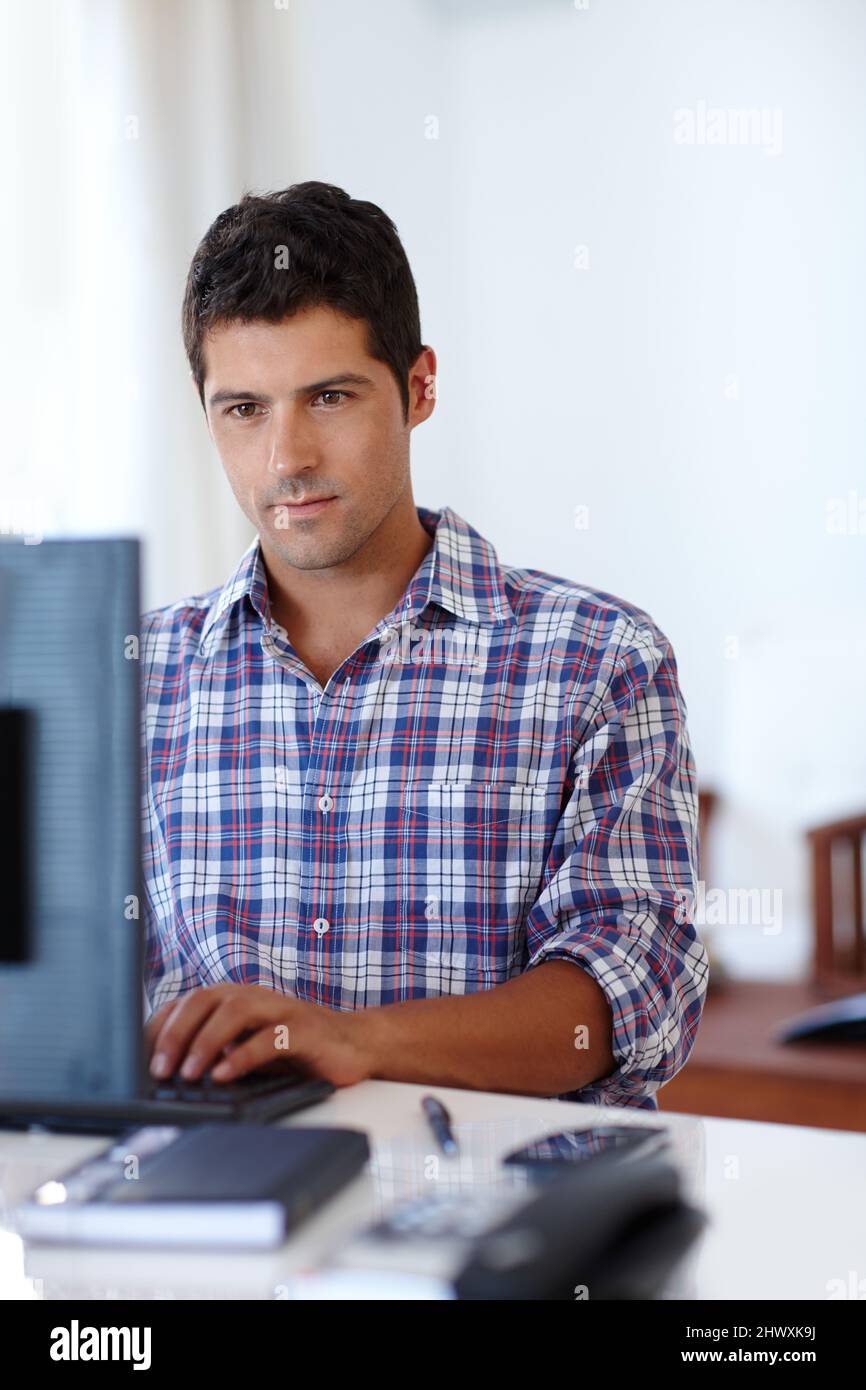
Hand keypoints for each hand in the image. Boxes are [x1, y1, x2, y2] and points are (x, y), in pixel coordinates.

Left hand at [144, 984, 369, 1088]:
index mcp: (233, 998)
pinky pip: (270, 1038)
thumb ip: (214, 1052)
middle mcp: (253, 996)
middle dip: (176, 1034)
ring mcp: (280, 1009)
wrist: (352, 1044)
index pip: (186, 1003)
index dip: (161, 1028)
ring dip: (206, 1042)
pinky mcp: (305, 1029)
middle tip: (158, 1068)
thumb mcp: (246, 1048)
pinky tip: (226, 1074)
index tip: (140, 1058)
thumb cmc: (292, 1049)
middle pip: (205, 1000)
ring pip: (235, 1011)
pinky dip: (244, 1055)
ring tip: (189, 1073)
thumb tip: (165, 1074)